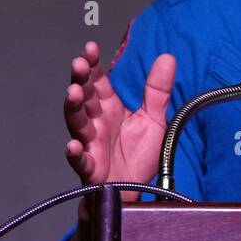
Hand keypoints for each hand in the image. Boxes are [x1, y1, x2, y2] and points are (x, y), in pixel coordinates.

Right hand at [63, 40, 176, 195]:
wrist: (134, 191)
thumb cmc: (138, 156)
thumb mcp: (154, 119)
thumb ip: (157, 91)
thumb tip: (168, 57)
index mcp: (110, 110)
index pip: (98, 83)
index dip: (93, 66)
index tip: (90, 48)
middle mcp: (97, 124)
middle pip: (85, 99)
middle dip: (80, 81)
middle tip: (79, 64)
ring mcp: (91, 145)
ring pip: (78, 124)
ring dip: (73, 109)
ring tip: (74, 93)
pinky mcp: (91, 168)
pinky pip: (81, 160)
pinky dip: (75, 153)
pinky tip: (73, 145)